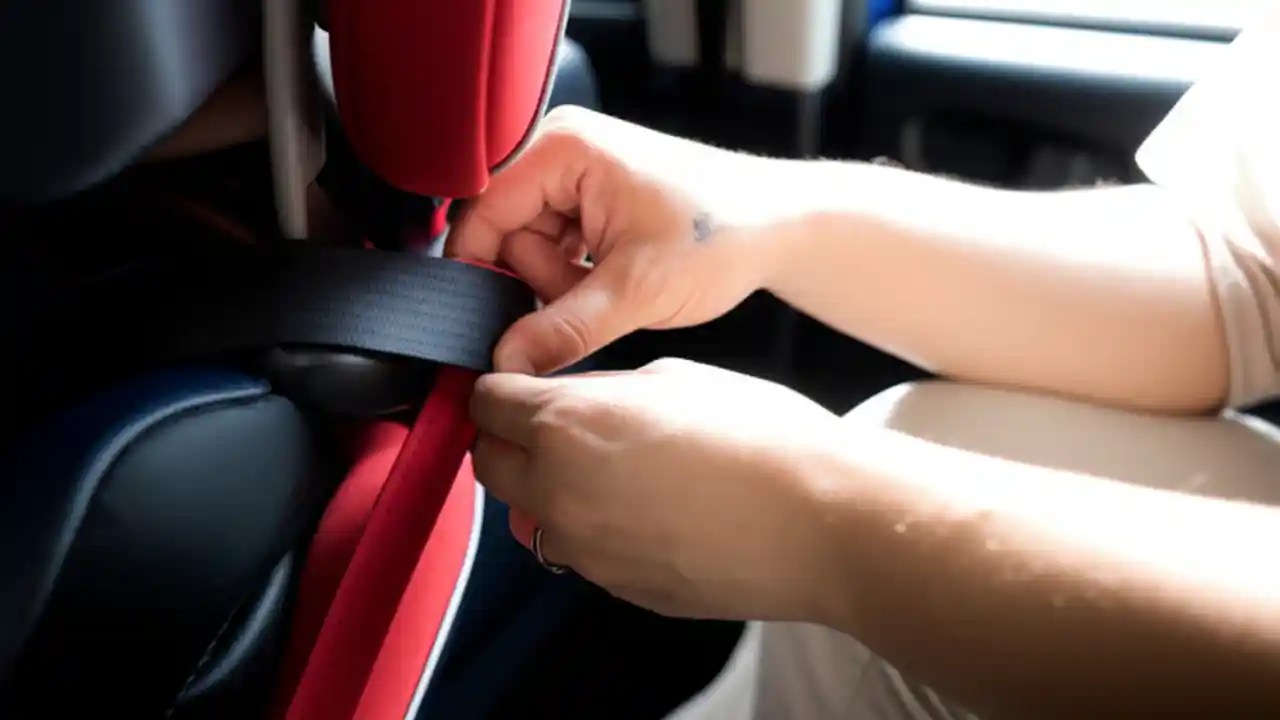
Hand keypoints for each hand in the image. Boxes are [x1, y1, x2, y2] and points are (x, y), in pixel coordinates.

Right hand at [447, 106, 782, 374]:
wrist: (777, 226)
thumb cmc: (720, 235)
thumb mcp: (637, 291)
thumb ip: (565, 329)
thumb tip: (506, 362)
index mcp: (561, 149)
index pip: (482, 211)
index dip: (479, 270)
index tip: (488, 323)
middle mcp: (559, 150)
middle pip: (503, 232)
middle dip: (539, 279)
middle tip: (593, 296)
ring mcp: (574, 173)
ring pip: (527, 247)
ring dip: (561, 282)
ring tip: (615, 287)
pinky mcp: (588, 198)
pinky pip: (553, 247)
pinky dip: (576, 276)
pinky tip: (615, 280)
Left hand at [470, 358, 841, 622]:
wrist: (820, 522)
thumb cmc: (761, 436)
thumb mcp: (673, 378)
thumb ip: (602, 390)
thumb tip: (575, 400)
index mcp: (565, 424)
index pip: (485, 402)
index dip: (501, 388)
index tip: (520, 386)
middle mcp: (557, 491)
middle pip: (490, 465)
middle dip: (509, 441)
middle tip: (554, 424)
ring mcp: (584, 550)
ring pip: (529, 515)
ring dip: (548, 489)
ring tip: (610, 470)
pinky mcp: (614, 587)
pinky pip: (578, 550)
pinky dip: (591, 526)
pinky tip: (647, 509)